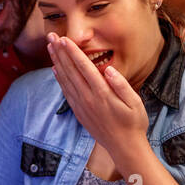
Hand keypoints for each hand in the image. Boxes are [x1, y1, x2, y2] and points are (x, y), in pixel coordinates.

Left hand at [47, 34, 148, 158]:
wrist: (124, 148)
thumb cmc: (134, 123)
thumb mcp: (135, 103)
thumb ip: (122, 85)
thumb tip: (108, 69)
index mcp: (102, 94)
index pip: (84, 68)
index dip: (73, 52)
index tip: (64, 39)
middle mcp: (88, 99)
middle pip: (70, 71)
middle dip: (60, 52)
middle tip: (50, 36)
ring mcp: (81, 106)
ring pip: (65, 80)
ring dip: (57, 62)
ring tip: (49, 47)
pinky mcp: (79, 112)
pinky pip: (66, 92)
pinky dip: (60, 79)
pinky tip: (55, 69)